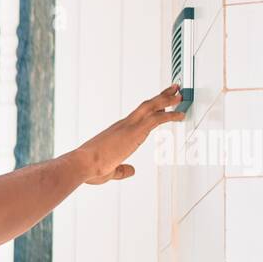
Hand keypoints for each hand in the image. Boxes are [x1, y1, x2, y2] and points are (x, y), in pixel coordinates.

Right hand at [71, 83, 185, 183]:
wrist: (82, 164)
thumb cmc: (90, 168)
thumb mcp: (109, 171)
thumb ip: (121, 170)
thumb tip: (130, 170)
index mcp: (117, 132)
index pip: (137, 116)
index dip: (151, 109)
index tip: (161, 103)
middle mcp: (123, 125)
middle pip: (146, 105)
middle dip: (162, 97)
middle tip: (174, 90)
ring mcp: (128, 126)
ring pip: (152, 106)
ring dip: (167, 99)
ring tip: (180, 95)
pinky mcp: (134, 132)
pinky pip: (156, 119)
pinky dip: (170, 114)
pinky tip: (180, 115)